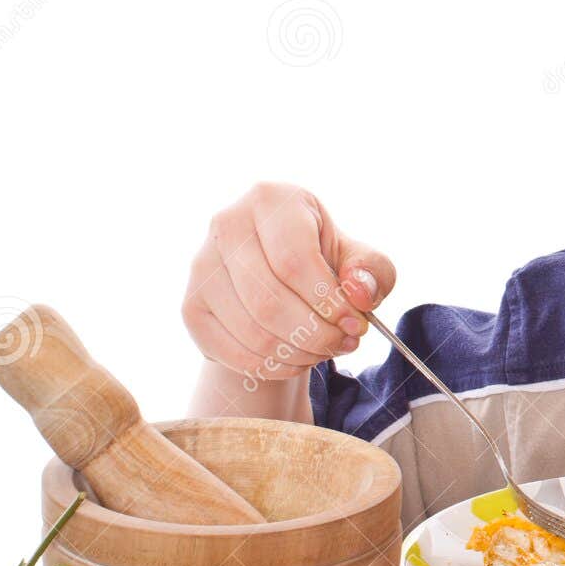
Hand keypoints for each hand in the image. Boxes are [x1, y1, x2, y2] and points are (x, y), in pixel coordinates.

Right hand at [181, 182, 395, 381]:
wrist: (280, 278)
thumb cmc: (325, 261)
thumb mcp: (359, 258)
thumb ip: (373, 271)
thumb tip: (360, 294)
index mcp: (272, 199)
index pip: (295, 261)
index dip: (329, 302)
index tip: (356, 325)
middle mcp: (227, 225)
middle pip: (269, 301)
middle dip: (316, 334)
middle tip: (345, 343)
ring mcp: (202, 266)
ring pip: (251, 330)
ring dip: (298, 353)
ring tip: (325, 350)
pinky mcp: (192, 306)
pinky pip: (233, 352)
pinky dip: (273, 366)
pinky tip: (297, 359)